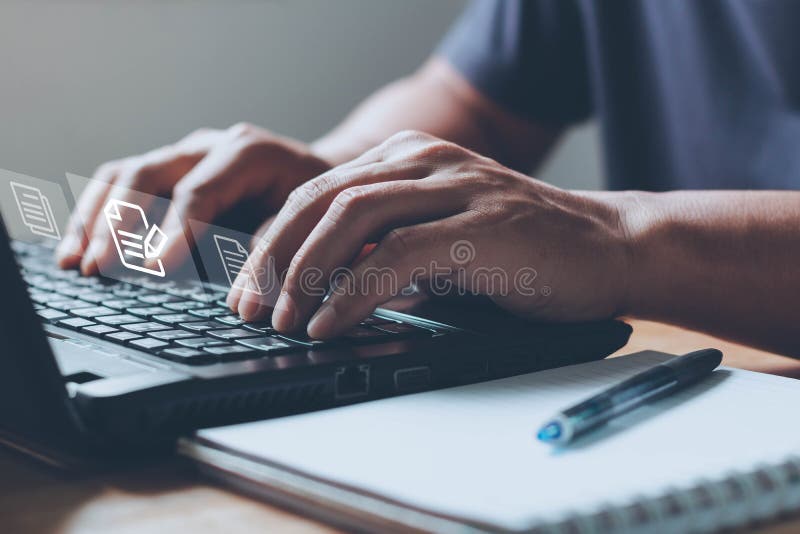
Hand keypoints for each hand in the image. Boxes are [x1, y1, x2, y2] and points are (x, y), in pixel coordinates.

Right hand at [56, 123, 330, 273]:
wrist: (320, 175)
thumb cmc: (315, 202)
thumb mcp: (309, 222)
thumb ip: (275, 249)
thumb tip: (243, 295)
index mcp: (248, 152)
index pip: (200, 191)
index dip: (173, 230)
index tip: (153, 267)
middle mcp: (209, 146)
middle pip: (148, 173)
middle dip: (119, 223)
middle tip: (99, 266)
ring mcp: (184, 155)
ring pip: (122, 175)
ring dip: (94, 219)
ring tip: (75, 262)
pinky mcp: (168, 171)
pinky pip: (119, 185)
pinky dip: (95, 217)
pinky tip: (77, 251)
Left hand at [226, 130, 633, 337]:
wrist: (612, 248)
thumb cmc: (525, 251)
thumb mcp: (443, 238)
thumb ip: (388, 246)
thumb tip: (322, 290)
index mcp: (412, 158)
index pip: (319, 190)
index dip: (274, 239)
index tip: (249, 287)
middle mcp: (429, 161)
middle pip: (323, 198)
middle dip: (276, 256)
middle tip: (250, 307)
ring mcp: (459, 188)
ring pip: (353, 217)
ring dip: (306, 273)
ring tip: (282, 320)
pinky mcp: (485, 227)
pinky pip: (398, 255)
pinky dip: (353, 292)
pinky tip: (329, 324)